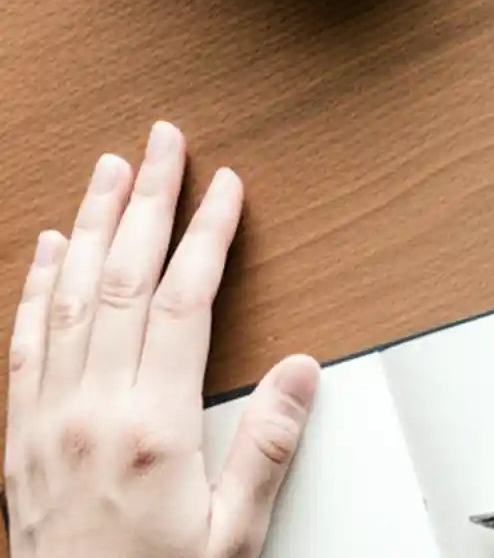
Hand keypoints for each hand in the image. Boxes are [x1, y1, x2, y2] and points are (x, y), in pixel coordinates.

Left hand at [4, 122, 320, 557]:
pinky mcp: (20, 432)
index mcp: (153, 429)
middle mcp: (92, 409)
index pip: (183, 304)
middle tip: (163, 141)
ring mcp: (48, 416)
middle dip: (148, 201)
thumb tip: (300, 372)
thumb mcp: (231, 536)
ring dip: (92, 224)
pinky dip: (35, 284)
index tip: (224, 187)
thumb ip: (266, 450)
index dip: (206, 236)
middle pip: (123, 280)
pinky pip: (24, 340)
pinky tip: (48, 246)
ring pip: (69, 295)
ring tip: (109, 168)